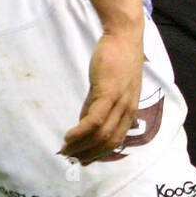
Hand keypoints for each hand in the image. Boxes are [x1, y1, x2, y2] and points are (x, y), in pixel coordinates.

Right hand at [61, 29, 143, 163]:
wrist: (124, 36)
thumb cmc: (116, 60)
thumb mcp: (107, 88)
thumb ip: (96, 107)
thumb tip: (83, 126)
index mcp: (130, 109)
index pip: (116, 140)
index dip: (98, 154)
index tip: (82, 161)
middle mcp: (128, 108)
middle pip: (109, 142)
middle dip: (87, 155)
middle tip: (69, 159)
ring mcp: (119, 100)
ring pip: (101, 134)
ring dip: (81, 147)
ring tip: (65, 151)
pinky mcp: (108, 91)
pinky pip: (94, 119)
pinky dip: (81, 132)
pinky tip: (69, 138)